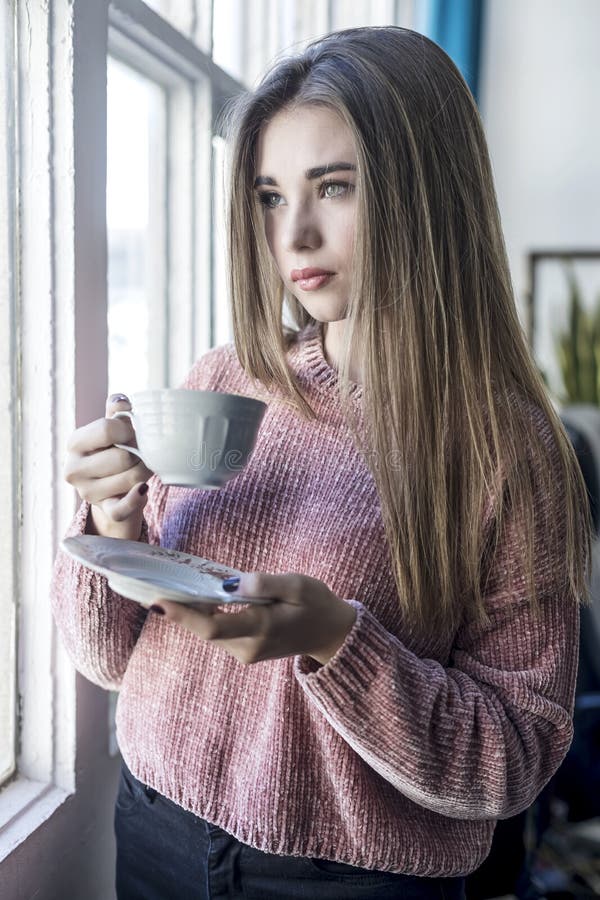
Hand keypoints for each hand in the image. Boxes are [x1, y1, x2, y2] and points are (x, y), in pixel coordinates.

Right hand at [64, 394, 153, 539]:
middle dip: (139, 454)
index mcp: (75, 443)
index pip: (107, 429)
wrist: (112, 488)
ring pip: (131, 479)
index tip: (131, 433)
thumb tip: (122, 402)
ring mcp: (87, 492)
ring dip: (145, 471)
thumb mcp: (111, 429)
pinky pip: (122, 508)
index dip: (128, 430)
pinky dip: (135, 499)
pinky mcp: (103, 510)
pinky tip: (143, 489)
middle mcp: (74, 469)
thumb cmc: (112, 451)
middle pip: (122, 457)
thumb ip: (117, 412)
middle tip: (141, 454)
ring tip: (142, 467)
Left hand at [152, 572, 357, 665]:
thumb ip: (266, 583)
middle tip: (155, 586)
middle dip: (180, 610)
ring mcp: (246, 653)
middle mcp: (248, 647)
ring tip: (173, 588)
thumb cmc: (316, 604)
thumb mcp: (298, 585)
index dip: (182, 616)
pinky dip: (206, 616)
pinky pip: (218, 633)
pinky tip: (198, 598)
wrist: (331, 634)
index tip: (157, 602)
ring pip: (209, 632)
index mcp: (261, 629)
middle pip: (204, 630)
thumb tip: (234, 583)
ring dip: (191, 613)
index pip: (213, 627)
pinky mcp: (245, 651)